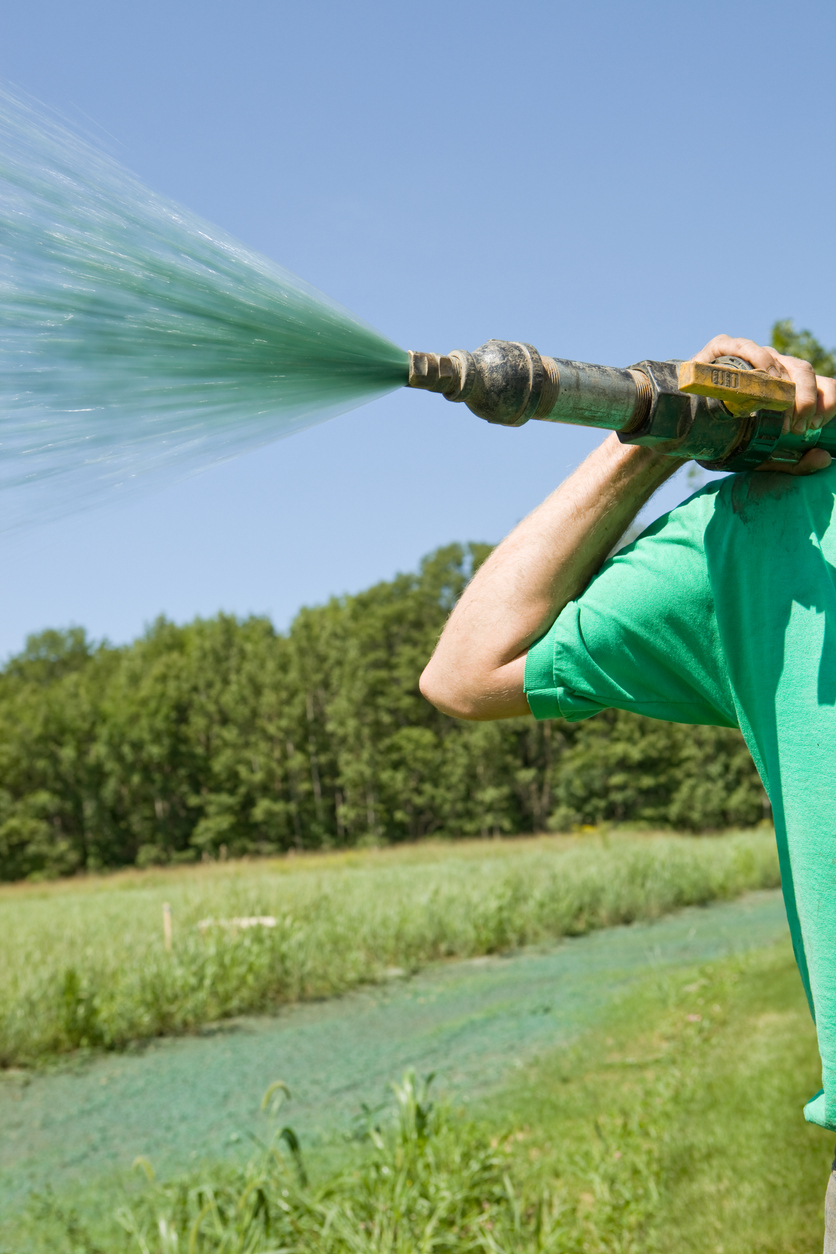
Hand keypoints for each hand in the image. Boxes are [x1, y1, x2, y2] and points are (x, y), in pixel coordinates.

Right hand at [693, 334, 835, 474]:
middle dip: (805, 399)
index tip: (814, 425)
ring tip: (775, 413)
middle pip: (803, 371)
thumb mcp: (763, 458)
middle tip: (796, 427)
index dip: (824, 400)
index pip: (820, 383)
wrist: (682, 432)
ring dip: (781, 387)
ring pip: (778, 360)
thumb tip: (824, 458)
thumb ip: (795, 463)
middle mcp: (773, 367)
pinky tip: (758, 381)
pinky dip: (756, 362)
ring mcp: (749, 356)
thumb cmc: (725, 439)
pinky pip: (745, 347)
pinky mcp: (722, 350)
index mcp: (788, 386)